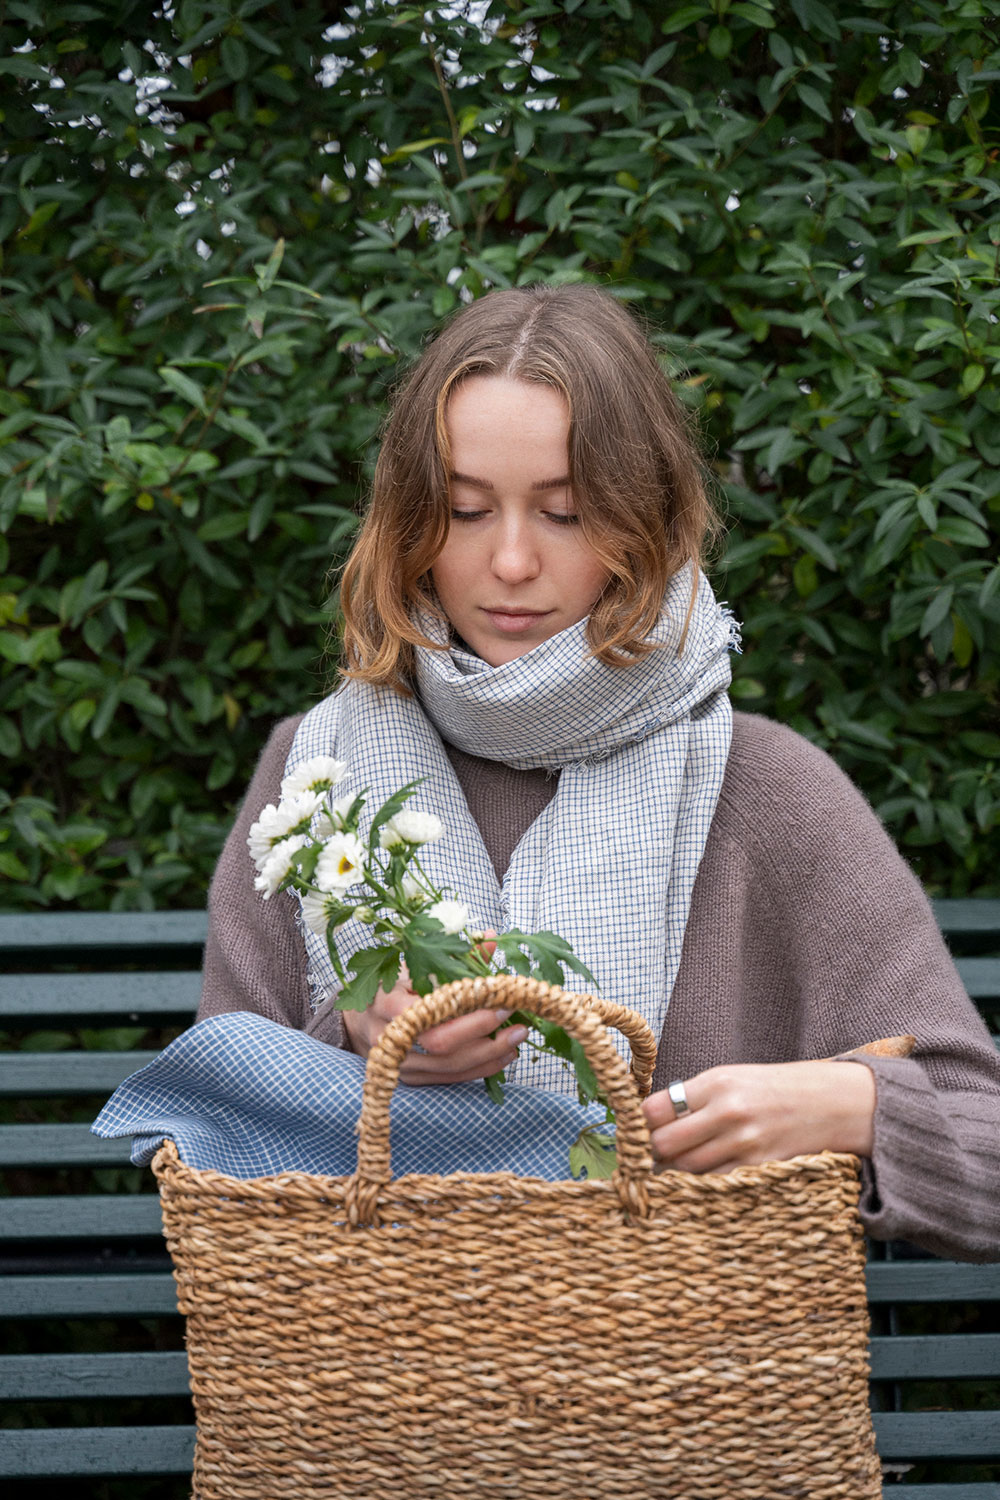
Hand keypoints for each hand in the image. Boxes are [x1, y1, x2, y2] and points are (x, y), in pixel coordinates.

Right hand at [340, 938, 528, 1085]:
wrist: (362, 1021)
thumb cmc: (393, 988)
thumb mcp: (416, 965)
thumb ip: (455, 955)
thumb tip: (492, 938)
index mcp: (387, 1003)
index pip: (429, 1010)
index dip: (466, 1007)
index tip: (499, 995)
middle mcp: (390, 1038)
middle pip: (441, 1044)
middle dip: (484, 1034)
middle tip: (517, 1022)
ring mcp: (400, 1064)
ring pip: (449, 1067)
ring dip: (490, 1055)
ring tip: (517, 1038)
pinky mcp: (412, 1079)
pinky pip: (451, 1079)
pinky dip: (481, 1069)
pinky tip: (504, 1056)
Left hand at [642, 1060, 876, 1173]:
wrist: (830, 1102)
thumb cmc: (773, 1088)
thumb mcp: (731, 1077)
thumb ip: (692, 1097)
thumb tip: (650, 1121)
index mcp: (717, 1082)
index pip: (655, 1109)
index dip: (640, 1123)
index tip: (639, 1129)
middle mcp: (728, 1112)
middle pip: (664, 1144)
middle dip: (651, 1151)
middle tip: (650, 1153)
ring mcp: (744, 1144)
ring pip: (686, 1169)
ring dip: (673, 1170)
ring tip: (671, 1165)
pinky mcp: (758, 1169)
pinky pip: (714, 1182)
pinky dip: (700, 1182)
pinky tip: (698, 1176)